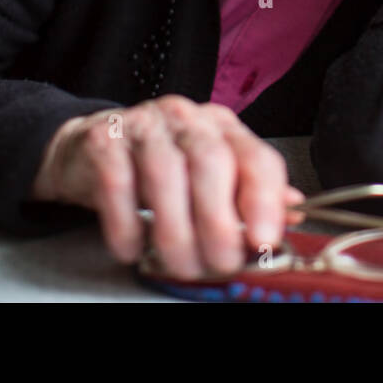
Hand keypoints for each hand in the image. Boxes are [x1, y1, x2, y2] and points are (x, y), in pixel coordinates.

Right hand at [28, 95, 305, 279]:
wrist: (89, 149)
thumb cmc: (157, 165)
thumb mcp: (209, 175)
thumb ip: (248, 192)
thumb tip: (293, 211)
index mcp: (222, 128)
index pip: (257, 157)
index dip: (266, 201)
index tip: (265, 241)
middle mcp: (187, 119)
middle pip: (212, 163)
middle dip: (219, 222)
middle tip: (220, 263)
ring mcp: (144, 125)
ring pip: (166, 174)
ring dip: (176, 230)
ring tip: (180, 264)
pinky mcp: (103, 140)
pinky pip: (117, 183)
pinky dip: (126, 223)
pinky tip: (132, 248)